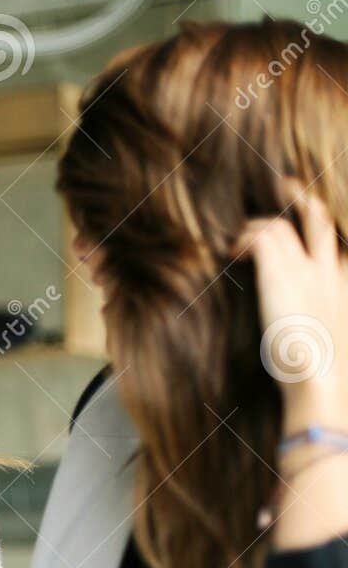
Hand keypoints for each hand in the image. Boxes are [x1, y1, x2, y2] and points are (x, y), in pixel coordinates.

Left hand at [235, 178, 347, 427]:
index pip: (341, 247)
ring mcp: (306, 270)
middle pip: (323, 220)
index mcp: (345, 289)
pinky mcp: (281, 272)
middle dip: (305, 198)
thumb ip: (321, 332)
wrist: (323, 384)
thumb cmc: (323, 378)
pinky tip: (231, 250)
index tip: (311, 228)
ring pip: (287, 222)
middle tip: (286, 183)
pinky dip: (244, 237)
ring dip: (260, 220)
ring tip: (241, 225)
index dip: (326, 233)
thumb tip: (311, 347)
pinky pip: (263, 236)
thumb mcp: (327, 346)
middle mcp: (330, 274)